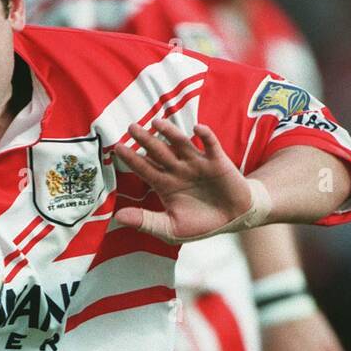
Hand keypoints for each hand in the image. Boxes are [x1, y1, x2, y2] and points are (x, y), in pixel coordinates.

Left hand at [113, 120, 253, 243]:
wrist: (233, 219)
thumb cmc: (200, 224)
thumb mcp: (170, 228)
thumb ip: (145, 221)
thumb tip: (118, 216)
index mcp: (165, 184)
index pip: (145, 168)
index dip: (132, 159)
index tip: (117, 148)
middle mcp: (178, 170)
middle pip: (159, 152)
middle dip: (146, 140)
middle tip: (131, 127)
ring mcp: (197, 163)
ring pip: (181, 144)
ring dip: (170, 133)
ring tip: (157, 123)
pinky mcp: (217, 162)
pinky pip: (211, 145)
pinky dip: (205, 136)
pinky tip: (197, 128)